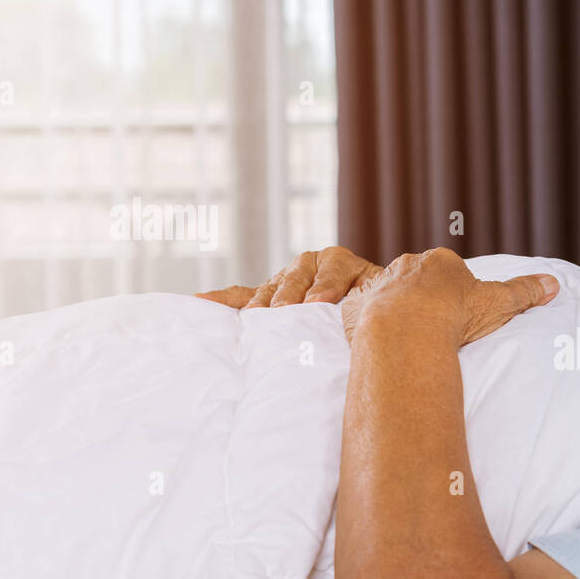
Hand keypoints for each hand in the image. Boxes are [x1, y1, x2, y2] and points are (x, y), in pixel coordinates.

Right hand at [195, 247, 381, 307]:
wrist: (368, 310)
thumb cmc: (375, 307)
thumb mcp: (378, 299)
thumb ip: (370, 300)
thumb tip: (364, 308)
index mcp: (340, 262)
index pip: (332, 271)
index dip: (327, 287)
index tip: (319, 303)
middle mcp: (310, 266)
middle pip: (296, 278)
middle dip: (289, 295)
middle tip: (284, 311)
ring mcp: (286, 280)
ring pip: (271, 289)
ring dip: (262, 302)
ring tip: (255, 316)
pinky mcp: (269, 295)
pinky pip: (244, 296)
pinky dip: (225, 299)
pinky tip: (201, 300)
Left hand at [340, 248, 558, 345]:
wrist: (407, 331)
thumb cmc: (456, 317)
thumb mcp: (498, 304)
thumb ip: (525, 293)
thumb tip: (554, 284)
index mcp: (441, 263)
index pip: (448, 272)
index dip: (455, 295)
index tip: (458, 316)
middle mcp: (407, 266)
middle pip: (417, 280)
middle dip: (423, 300)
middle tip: (433, 329)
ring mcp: (379, 285)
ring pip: (387, 294)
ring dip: (395, 312)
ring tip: (406, 339)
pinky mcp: (356, 307)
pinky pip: (361, 312)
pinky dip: (368, 324)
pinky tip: (378, 342)